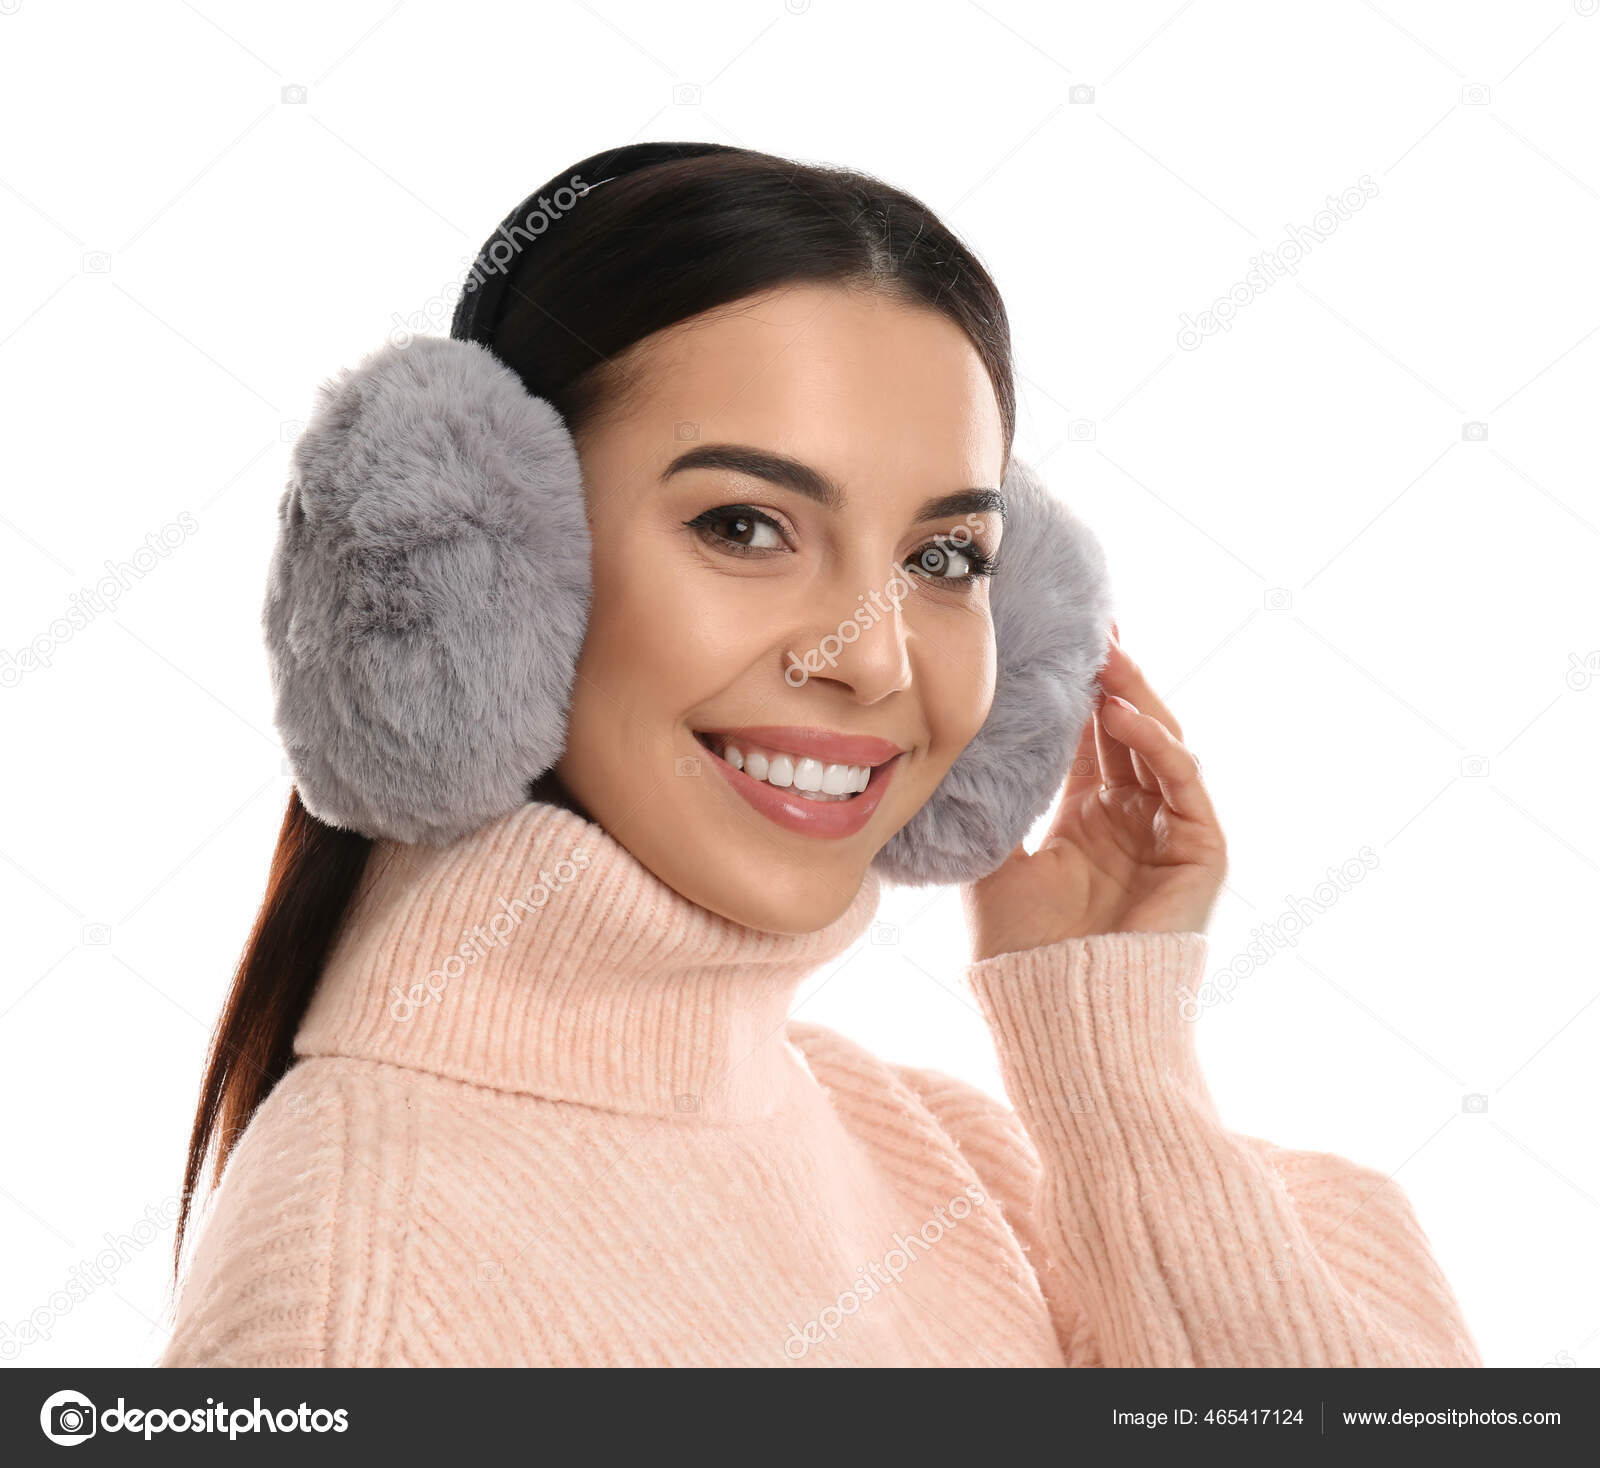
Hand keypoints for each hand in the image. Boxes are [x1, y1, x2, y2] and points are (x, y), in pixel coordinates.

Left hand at [962, 624, 1226, 960]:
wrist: (1060, 1014)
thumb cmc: (1022, 952)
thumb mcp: (994, 862)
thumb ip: (989, 805)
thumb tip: (951, 747)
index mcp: (1087, 819)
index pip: (1088, 738)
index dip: (1076, 691)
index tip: (1057, 641)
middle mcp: (1131, 819)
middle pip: (1127, 730)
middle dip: (1112, 677)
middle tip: (1092, 624)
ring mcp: (1169, 834)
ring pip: (1160, 745)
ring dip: (1134, 698)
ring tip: (1104, 655)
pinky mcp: (1201, 853)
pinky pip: (1185, 784)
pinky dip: (1158, 746)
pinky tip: (1122, 715)